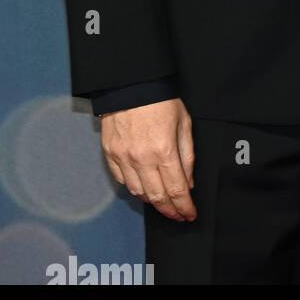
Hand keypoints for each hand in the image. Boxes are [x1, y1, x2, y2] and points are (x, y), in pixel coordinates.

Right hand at [100, 97, 196, 220]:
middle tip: (178, 215)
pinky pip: (122, 180)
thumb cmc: (161, 100)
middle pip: (156, 196)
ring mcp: (123, 157)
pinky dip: (134, 188)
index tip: (190, 214)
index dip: (184, 206)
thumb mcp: (184, 123)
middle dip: (170, 210)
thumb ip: (187, 155)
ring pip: (137, 192)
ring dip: (152, 201)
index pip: (176, 189)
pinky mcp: (110, 153)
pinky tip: (144, 188)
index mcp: (164, 150)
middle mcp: (141, 158)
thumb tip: (188, 182)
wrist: (131, 84)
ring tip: (163, 203)